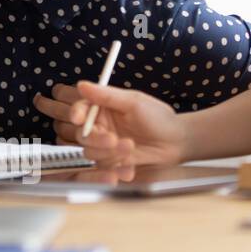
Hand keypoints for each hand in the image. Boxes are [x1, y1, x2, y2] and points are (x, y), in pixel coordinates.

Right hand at [33, 82, 186, 166]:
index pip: (77, 108)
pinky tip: (129, 163)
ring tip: (129, 147)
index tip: (78, 117)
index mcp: (99, 107)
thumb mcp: (134, 102)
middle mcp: (97, 126)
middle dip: (91, 136)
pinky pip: (101, 166)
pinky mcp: (109, 161)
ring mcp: (102, 145)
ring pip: (87, 150)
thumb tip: (82, 85)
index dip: (75, 113)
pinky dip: (115, 166)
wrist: (176, 142)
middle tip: (110, 138)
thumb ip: (107, 96)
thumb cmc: (158, 117)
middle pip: (76, 132)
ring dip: (107, 151)